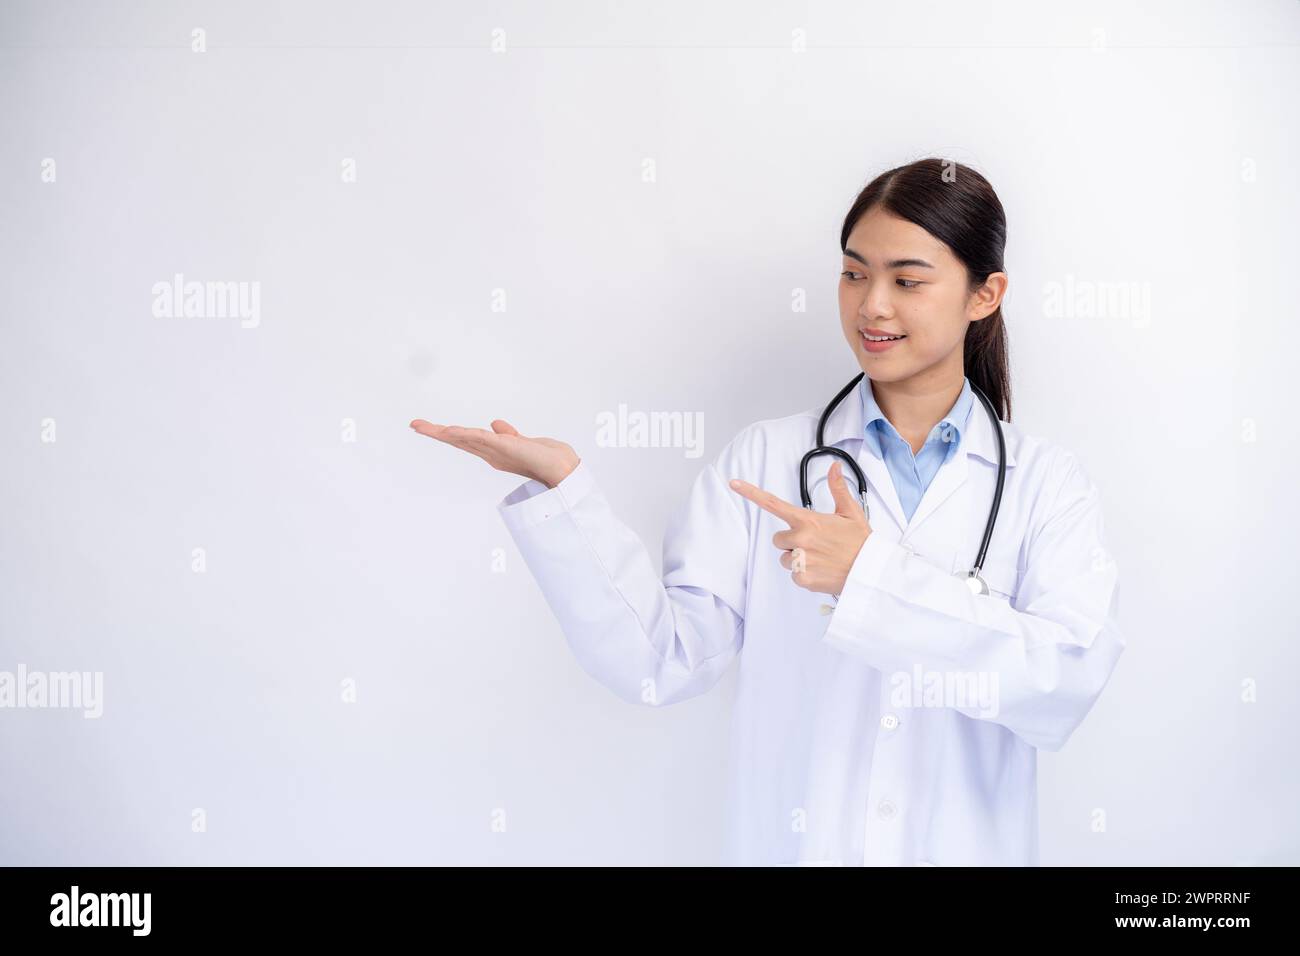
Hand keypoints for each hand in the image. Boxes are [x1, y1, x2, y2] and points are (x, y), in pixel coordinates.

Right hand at [409, 418, 579, 488]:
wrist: (564, 468)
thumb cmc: (546, 458)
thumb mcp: (523, 442)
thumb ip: (508, 434)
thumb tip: (495, 424)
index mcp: (493, 452)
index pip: (465, 440)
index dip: (446, 433)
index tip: (426, 427)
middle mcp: (492, 454)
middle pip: (459, 441)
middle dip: (436, 433)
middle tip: (414, 424)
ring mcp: (498, 452)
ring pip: (465, 439)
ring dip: (445, 433)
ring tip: (424, 427)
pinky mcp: (507, 448)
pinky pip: (482, 439)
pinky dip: (466, 435)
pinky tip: (451, 431)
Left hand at [728, 460, 870, 595]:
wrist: (871, 571)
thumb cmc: (861, 542)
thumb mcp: (851, 512)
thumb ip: (838, 488)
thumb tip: (834, 467)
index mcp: (807, 520)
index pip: (773, 503)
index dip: (751, 493)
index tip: (734, 483)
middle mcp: (800, 539)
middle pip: (778, 539)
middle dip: (792, 542)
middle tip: (815, 544)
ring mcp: (800, 559)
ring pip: (785, 558)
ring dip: (798, 559)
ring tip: (821, 559)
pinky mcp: (802, 578)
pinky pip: (794, 575)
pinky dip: (805, 575)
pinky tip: (822, 571)